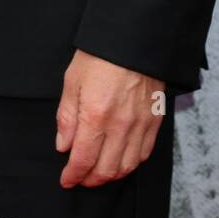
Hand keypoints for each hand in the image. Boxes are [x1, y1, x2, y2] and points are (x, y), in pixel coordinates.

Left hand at [55, 49, 165, 188]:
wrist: (134, 37)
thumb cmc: (100, 54)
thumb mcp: (72, 80)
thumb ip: (67, 116)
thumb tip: (63, 145)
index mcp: (96, 115)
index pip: (83, 159)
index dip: (73, 175)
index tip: (66, 180)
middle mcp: (120, 125)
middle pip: (106, 169)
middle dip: (89, 180)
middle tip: (79, 179)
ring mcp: (140, 124)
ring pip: (127, 167)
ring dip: (110, 176)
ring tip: (98, 174)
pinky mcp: (155, 121)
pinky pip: (144, 154)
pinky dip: (131, 164)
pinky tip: (121, 161)